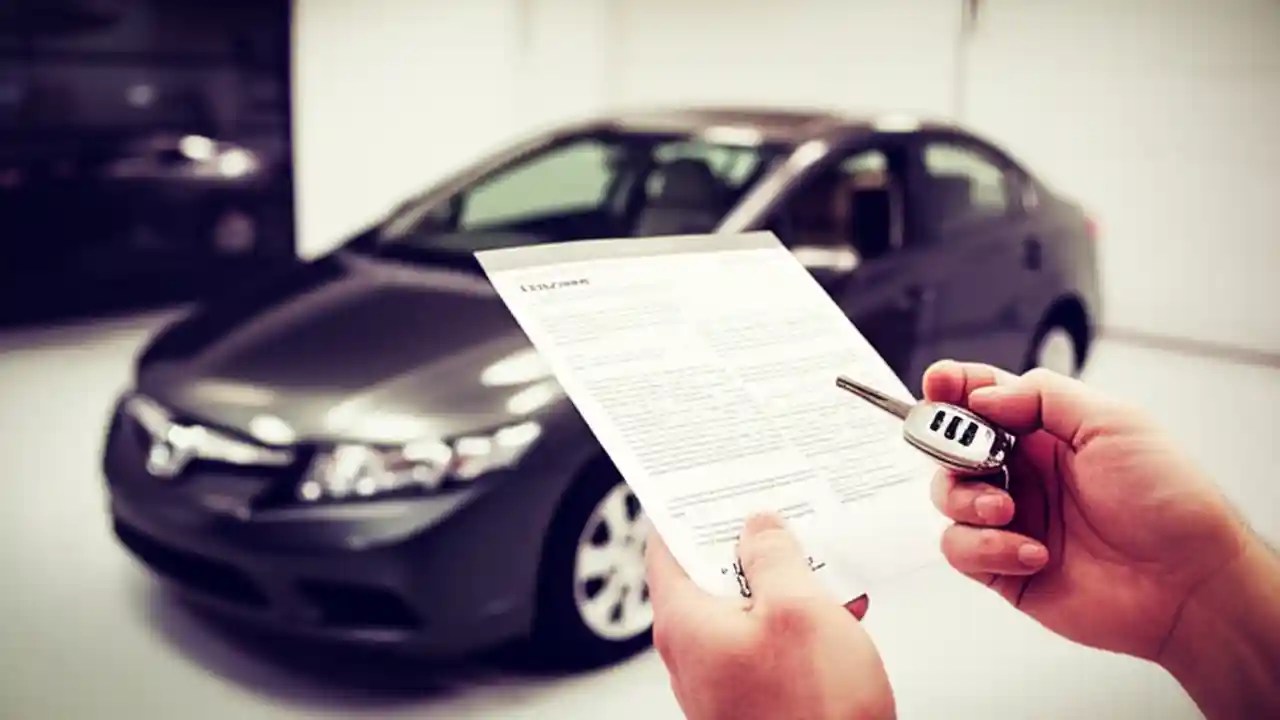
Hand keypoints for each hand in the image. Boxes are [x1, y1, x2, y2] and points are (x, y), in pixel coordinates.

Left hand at [646, 513, 893, 719]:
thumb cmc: (813, 719)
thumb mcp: (800, 611)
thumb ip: (774, 557)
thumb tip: (759, 527)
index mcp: (685, 623)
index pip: (664, 546)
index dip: (687, 508)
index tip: (708, 483)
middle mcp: (692, 653)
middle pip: (707, 575)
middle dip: (747, 545)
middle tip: (780, 517)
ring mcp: (720, 679)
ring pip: (742, 608)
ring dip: (781, 584)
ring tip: (822, 567)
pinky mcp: (750, 699)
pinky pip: (763, 642)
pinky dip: (793, 621)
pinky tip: (834, 614)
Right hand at [923, 361, 1247, 660]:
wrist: (1189, 582)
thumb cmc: (1168, 502)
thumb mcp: (1112, 422)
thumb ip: (1042, 395)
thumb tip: (981, 395)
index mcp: (1047, 431)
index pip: (983, 397)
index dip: (953, 386)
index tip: (937, 383)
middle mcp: (1024, 472)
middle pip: (952, 446)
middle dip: (948, 445)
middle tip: (971, 454)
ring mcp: (1013, 519)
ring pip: (948, 497)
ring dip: (967, 500)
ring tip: (1006, 510)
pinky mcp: (1005, 566)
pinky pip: (961, 550)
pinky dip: (986, 547)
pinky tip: (1032, 552)